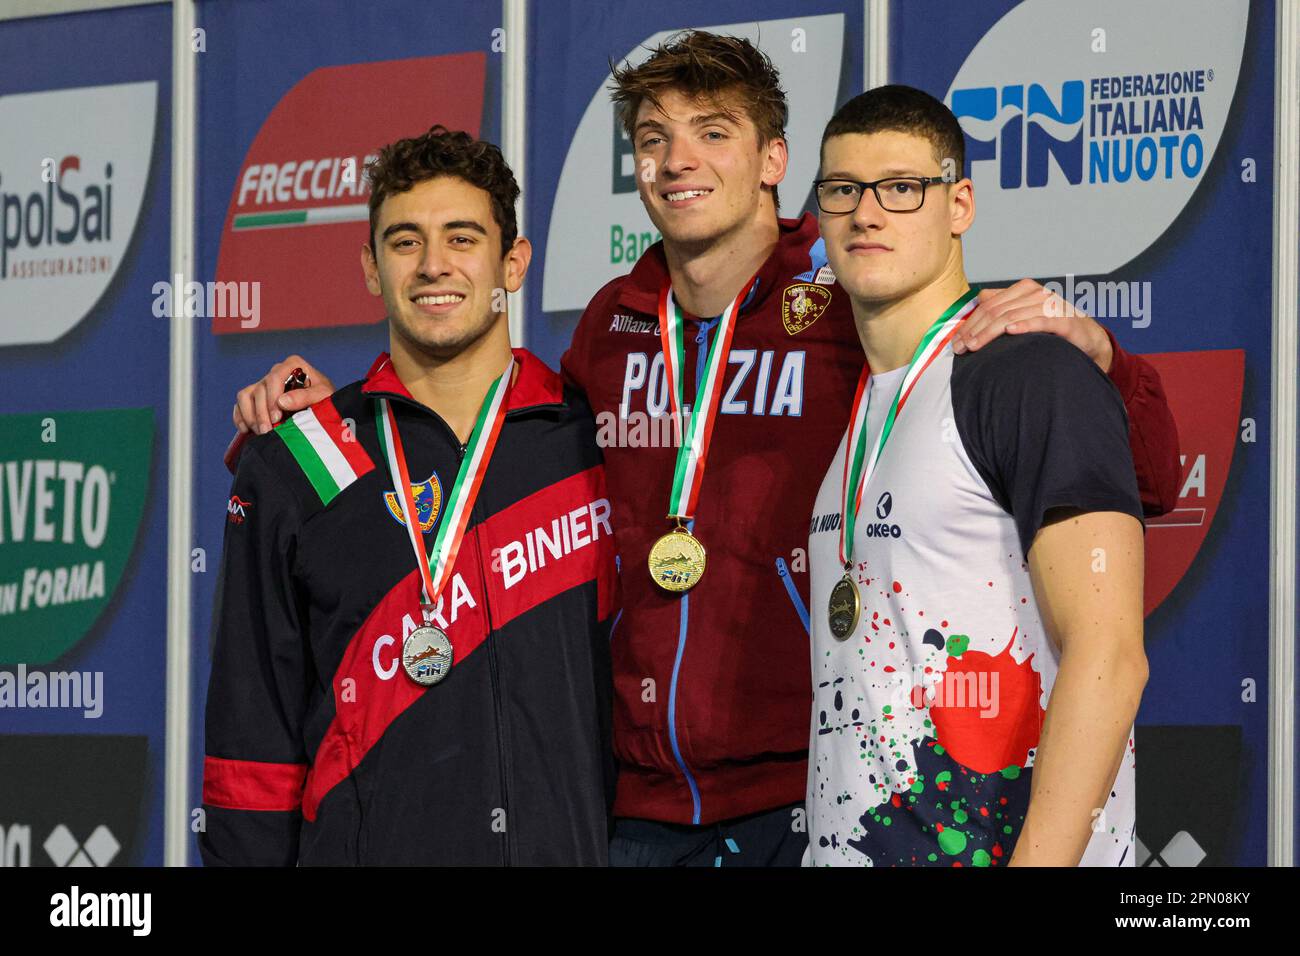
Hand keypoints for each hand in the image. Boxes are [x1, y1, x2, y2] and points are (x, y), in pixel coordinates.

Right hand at [233, 356, 334, 435]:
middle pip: (259, 389)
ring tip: (260, 432)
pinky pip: (241, 404)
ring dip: (250, 416)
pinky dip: (240, 417)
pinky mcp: (256, 397)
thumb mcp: (324, 396)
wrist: (322, 409)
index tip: (277, 418)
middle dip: (262, 413)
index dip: (272, 398)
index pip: (274, 378)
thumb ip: (306, 396)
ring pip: (246, 396)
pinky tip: (247, 430)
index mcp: (292, 365)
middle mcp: (276, 372)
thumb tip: (282, 401)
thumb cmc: (326, 399)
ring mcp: (264, 384)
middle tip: (268, 431)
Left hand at [952, 278, 1113, 372]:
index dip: (968, 323)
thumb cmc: (1050, 328)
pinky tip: (1010, 331)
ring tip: (974, 347)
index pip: (987, 305)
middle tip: (959, 349)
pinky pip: (1041, 321)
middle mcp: (1035, 293)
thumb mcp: (1023, 314)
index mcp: (1022, 290)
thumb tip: (976, 301)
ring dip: (989, 333)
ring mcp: (1050, 305)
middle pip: (995, 311)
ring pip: (1011, 316)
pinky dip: (1025, 325)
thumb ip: (1002, 306)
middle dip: (973, 331)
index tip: (955, 342)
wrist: (1087, 338)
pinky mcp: (1064, 320)